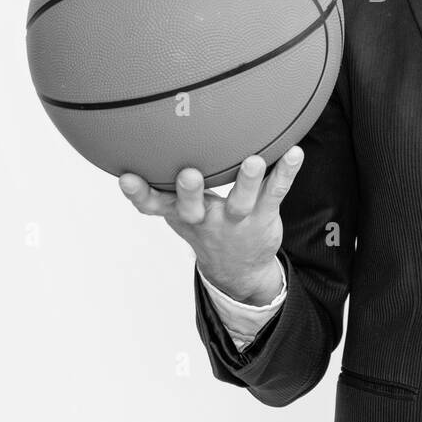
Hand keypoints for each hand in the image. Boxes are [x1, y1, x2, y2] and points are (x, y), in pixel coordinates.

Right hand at [117, 147, 302, 304]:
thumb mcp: (177, 214)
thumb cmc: (204, 227)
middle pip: (194, 208)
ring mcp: (237, 220)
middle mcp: (206, 219)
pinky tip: (295, 153)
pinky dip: (286, 172)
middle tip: (188, 174)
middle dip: (190, 192)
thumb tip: (129, 151)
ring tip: (254, 160)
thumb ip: (157, 190)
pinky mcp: (264, 217)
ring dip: (247, 180)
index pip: (154, 206)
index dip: (138, 194)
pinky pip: (276, 192)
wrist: (238, 270)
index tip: (126, 177)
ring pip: (241, 201)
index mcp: (182, 214)